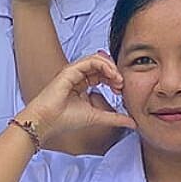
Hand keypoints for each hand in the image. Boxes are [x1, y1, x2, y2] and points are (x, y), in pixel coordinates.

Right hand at [17, 54, 134, 146]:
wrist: (47, 121)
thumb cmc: (65, 119)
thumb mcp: (96, 117)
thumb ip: (114, 118)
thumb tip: (133, 122)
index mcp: (81, 84)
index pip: (101, 74)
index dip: (113, 79)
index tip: (120, 90)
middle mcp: (77, 75)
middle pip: (100, 65)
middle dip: (114, 72)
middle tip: (121, 84)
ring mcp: (73, 71)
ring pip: (96, 60)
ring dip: (110, 67)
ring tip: (118, 79)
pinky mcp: (70, 70)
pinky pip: (90, 61)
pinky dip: (103, 65)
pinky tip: (111, 75)